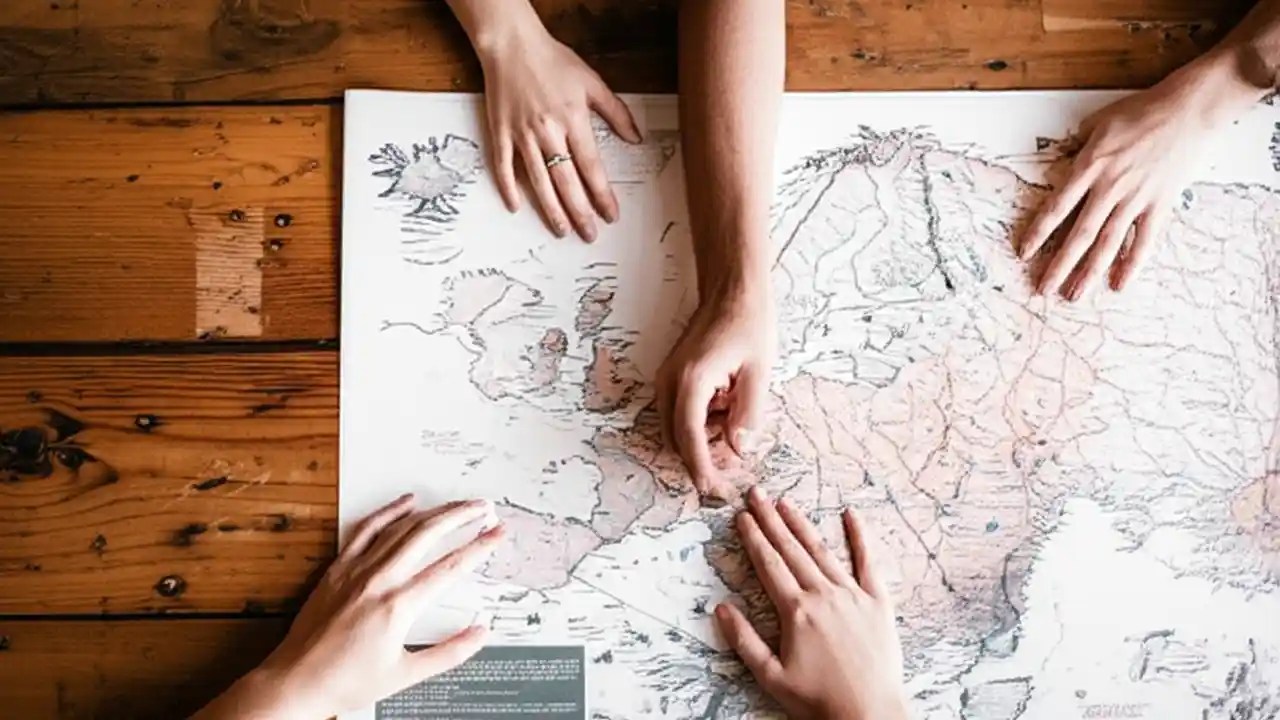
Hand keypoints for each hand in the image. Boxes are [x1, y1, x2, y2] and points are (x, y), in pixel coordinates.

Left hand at [194, 495, 503, 719]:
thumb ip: (449, 652)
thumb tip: (480, 634)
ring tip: (457, 505)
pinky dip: (389, 512)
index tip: (497, 534)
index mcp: (398, 607)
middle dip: (461, 516)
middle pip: (429, 535)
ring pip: (402, 528)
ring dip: (434, 512)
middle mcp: (378, 581)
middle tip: (484, 509)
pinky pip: (366, 530)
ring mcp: (356, 571)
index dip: (479, 547)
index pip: (450, 567)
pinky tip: (406, 502)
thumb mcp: (406, 674)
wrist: (297, 682)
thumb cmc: (346, 682)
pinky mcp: (338, 569)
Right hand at [478, 22, 641, 240]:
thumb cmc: (552, 60)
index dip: (602, 195)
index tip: (610, 215)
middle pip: (567, 182)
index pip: (592, 168)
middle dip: (580, 213)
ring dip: (551, 210)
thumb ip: (616, 112)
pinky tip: (516, 207)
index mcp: (573, 120)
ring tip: (561, 231)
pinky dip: (508, 188)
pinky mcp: (501, 132)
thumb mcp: (592, 82)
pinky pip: (504, 167)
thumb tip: (635, 138)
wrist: (511, 44)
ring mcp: (522, 134)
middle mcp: (548, 131)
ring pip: (538, 181)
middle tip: (588, 234)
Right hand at [656, 287, 775, 500]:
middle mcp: (670, 382)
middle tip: (730, 471)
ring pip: (675, 428)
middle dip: (699, 458)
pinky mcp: (671, 378)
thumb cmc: (749, 324)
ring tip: (735, 414)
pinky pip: (680, 413)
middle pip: (675, 438)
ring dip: (701, 438)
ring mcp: (666, 379)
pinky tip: (725, 404)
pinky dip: (699, 422)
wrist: (731, 291)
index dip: (699, 467)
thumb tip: (738, 450)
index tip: (710, 490)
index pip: (689, 437)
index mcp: (692, 381)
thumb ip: (748, 414)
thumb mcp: (760, 371)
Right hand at [716, 488, 907, 719]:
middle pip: (791, 550)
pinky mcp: (878, 603)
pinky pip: (868, 563)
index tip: (741, 516)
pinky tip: (851, 515)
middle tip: (756, 494)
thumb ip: (744, 641)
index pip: (768, 564)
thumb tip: (722, 608)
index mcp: (796, 611)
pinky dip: (860, 537)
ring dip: (801, 524)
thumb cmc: (818, 701)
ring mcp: (852, 596)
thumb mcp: (771, 676)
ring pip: (822, 551)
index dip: (753, 538)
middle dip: (771, 520)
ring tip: (786, 503)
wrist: (870, 714)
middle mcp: (823, 595)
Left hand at [1018, 68, 1229, 299]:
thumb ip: (1078, 146)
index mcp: (1090, 167)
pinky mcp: (1160, 204)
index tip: (1024, 253)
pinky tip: (1119, 284)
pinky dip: (1131, 263)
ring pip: (1107, 243)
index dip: (1039, 233)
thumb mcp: (1098, 122)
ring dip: (1089, 272)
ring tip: (1073, 295)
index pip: (1057, 208)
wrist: (1189, 109)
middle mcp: (1110, 188)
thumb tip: (1063, 162)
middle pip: (1079, 234)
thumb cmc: (1143, 111)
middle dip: (1059, 265)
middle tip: (1043, 289)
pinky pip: (1144, 240)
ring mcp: (1136, 199)